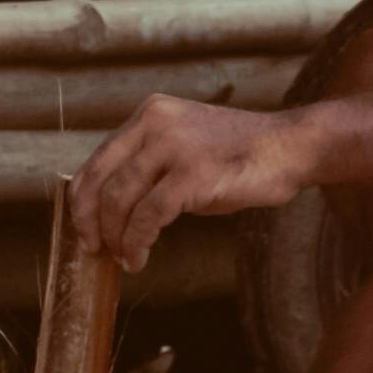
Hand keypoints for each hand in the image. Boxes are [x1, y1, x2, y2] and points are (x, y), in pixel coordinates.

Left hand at [70, 95, 324, 271]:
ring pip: (120, 200)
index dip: (84, 201)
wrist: (288, 147)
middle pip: (101, 180)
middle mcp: (156, 124)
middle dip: (91, 222)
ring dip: (116, 237)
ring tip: (125, 258)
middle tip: (95, 250)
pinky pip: (149, 216)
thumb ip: (149, 166)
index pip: (97, 160)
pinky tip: (140, 257)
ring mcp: (174, 147)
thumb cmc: (238, 155)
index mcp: (150, 114)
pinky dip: (137, 242)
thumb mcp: (184, 147)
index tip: (85, 230)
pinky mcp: (193, 174)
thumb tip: (112, 211)